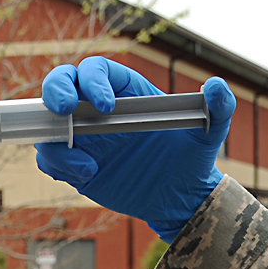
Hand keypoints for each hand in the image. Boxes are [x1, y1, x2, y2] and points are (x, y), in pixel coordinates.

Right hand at [33, 56, 234, 240]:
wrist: (178, 198)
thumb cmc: (192, 158)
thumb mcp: (210, 133)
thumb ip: (219, 107)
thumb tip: (217, 86)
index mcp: (124, 89)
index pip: (96, 70)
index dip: (93, 81)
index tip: (106, 106)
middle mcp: (96, 107)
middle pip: (60, 83)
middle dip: (55, 91)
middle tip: (63, 110)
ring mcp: (82, 135)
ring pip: (48, 123)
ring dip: (57, 140)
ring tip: (87, 165)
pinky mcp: (74, 163)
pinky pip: (50, 158)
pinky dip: (59, 165)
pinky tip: (88, 175)